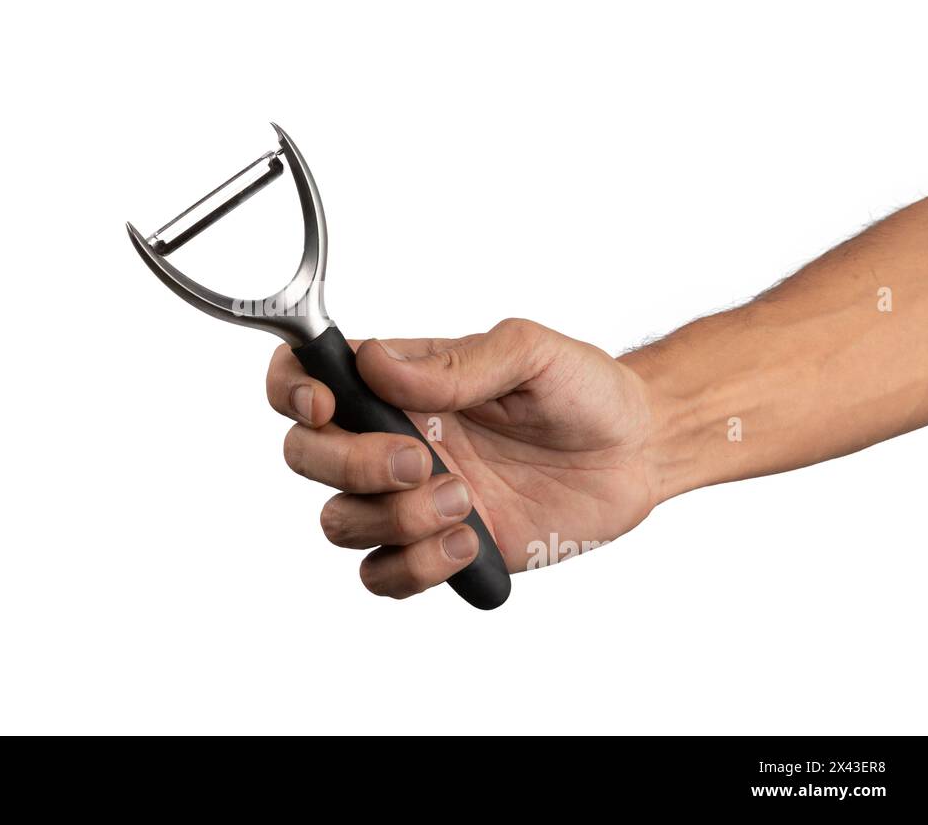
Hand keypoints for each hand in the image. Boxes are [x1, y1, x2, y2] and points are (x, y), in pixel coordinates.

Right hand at [266, 319, 659, 598]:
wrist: (637, 453)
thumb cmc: (583, 390)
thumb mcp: (530, 353)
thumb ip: (454, 362)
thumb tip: (377, 363)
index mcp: (397, 381)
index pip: (304, 376)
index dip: (289, 389)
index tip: (326, 406)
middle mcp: (388, 436)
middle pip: (305, 456)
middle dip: (350, 465)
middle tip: (421, 460)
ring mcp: (408, 497)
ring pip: (338, 521)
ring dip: (393, 518)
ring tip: (464, 501)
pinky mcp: (437, 549)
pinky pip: (382, 575)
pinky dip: (414, 567)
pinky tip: (467, 542)